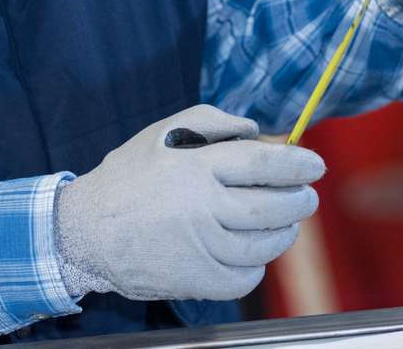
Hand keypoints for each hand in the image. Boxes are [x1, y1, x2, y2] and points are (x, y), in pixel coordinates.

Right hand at [54, 105, 323, 301]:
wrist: (86, 230)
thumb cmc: (129, 176)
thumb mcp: (163, 132)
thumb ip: (213, 122)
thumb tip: (258, 131)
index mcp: (195, 166)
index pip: (262, 164)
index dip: (296, 164)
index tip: (315, 165)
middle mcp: (201, 206)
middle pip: (271, 207)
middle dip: (300, 201)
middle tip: (308, 197)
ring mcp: (199, 246)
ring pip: (263, 245)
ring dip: (284, 233)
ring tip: (286, 224)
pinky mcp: (194, 280)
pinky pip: (243, 278)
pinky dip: (256, 266)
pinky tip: (254, 253)